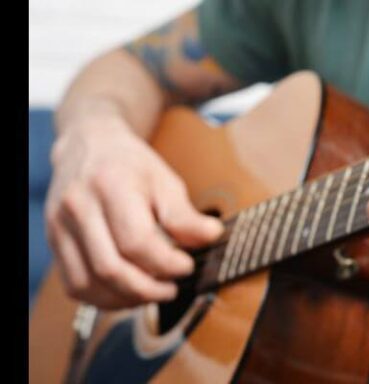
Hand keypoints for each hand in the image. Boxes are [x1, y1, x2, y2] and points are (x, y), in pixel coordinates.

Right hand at [45, 114, 222, 308]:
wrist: (89, 146)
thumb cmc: (131, 166)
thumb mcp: (165, 181)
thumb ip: (184, 215)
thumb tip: (212, 236)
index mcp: (109, 185)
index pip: (136, 241)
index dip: (166, 263)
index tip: (187, 266)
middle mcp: (77, 207)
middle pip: (109, 268)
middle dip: (147, 289)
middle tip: (172, 289)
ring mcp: (60, 227)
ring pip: (88, 283)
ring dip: (125, 299)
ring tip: (153, 294)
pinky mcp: (54, 242)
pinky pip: (74, 285)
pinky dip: (103, 298)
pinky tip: (128, 293)